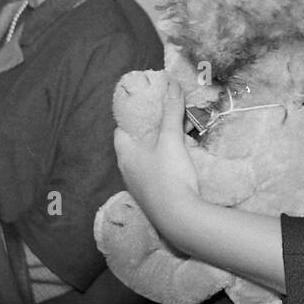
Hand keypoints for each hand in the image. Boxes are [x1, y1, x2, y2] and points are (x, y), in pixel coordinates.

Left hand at [113, 80, 200, 245]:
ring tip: (180, 136)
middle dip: (152, 131)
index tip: (149, 108)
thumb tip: (172, 85)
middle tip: (170, 119)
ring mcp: (139, 186)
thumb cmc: (169, 175)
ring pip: (147, 159)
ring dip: (160, 147)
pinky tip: (182, 160)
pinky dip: (166, 163)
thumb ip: (172, 111)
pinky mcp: (152, 196)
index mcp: (125, 154)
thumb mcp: (171, 139)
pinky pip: (156, 173)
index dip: (132, 118)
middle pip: (136, 144)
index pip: (121, 130)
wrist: (179, 218)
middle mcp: (127, 170)